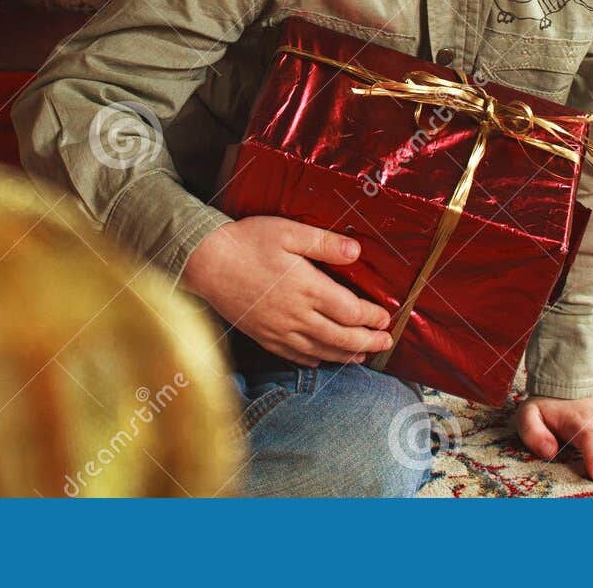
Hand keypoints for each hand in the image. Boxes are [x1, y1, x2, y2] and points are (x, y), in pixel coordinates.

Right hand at [181, 216, 394, 366]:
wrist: (206, 262)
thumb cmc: (247, 242)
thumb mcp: (288, 232)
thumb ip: (324, 243)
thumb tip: (357, 252)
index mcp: (308, 289)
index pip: (351, 312)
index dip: (373, 318)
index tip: (386, 318)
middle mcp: (297, 316)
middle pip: (342, 338)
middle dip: (368, 342)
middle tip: (385, 343)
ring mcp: (279, 330)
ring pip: (321, 351)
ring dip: (346, 355)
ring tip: (363, 355)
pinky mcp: (263, 336)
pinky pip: (294, 356)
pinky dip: (314, 360)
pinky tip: (322, 358)